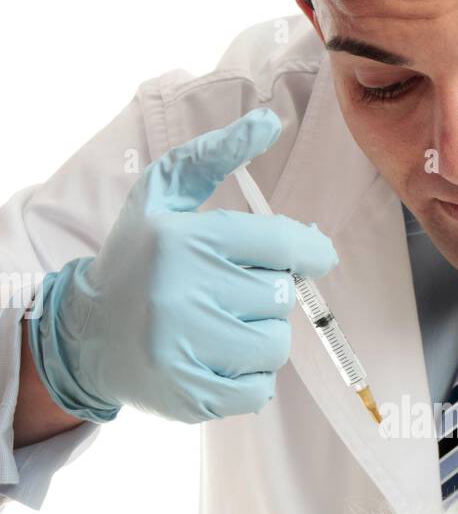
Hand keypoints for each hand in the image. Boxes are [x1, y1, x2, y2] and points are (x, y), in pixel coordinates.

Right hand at [28, 108, 337, 424]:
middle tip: (233, 295)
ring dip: (261, 339)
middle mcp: (182, 292)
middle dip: (267, 297)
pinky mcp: (188, 393)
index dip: (311, 252)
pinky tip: (217, 361)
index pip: (282, 245)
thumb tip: (271, 121)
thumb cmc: (138, 260)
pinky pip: (259, 390)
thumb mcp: (164, 195)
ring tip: (224, 329)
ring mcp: (183, 347)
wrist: (84, 334)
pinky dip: (249, 379)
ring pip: (275, 346)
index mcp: (185, 239)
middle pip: (281, 298)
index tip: (316, 257)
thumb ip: (216, 155)